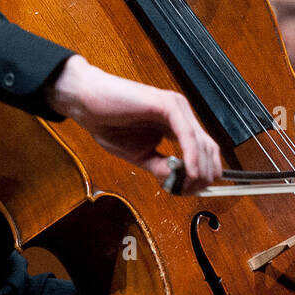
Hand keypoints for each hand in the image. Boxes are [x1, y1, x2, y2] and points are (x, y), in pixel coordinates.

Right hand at [47, 55, 221, 192]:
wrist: (86, 103)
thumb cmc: (109, 123)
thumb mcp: (139, 155)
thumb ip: (160, 166)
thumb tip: (178, 182)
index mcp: (176, 123)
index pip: (203, 149)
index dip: (203, 173)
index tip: (191, 191)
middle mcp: (181, 113)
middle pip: (208, 148)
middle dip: (205, 175)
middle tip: (192, 192)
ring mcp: (176, 107)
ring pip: (201, 142)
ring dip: (200, 170)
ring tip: (188, 186)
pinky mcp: (167, 104)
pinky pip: (187, 134)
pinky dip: (192, 156)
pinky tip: (190, 173)